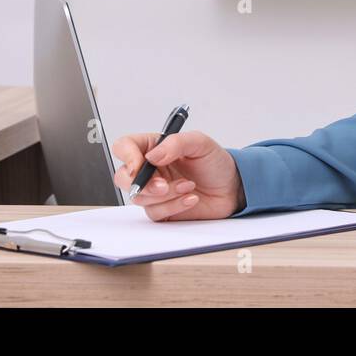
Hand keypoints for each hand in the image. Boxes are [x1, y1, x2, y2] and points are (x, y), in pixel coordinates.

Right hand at [111, 130, 246, 220]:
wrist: (232, 187)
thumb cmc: (215, 162)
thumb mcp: (200, 143)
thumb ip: (176, 143)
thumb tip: (152, 155)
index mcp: (153, 147)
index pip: (124, 147)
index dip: (126, 156)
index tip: (139, 165)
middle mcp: (150, 169)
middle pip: (123, 177)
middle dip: (142, 184)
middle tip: (164, 185)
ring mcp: (154, 191)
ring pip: (140, 198)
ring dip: (166, 195)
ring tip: (189, 186)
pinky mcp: (162, 209)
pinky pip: (156, 212)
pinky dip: (174, 206)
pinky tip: (191, 199)